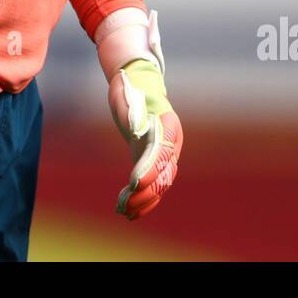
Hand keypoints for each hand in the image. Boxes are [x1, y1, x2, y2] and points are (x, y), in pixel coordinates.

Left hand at [107, 57, 182, 219]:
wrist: (138, 85)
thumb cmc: (132, 89)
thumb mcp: (128, 96)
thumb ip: (132, 112)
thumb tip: (135, 128)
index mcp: (169, 126)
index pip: (162, 153)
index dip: (149, 170)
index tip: (134, 183)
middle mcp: (171, 143)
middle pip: (164, 174)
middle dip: (146, 192)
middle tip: (126, 205)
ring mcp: (165, 154)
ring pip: (160, 185)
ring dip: (144, 201)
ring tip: (125, 213)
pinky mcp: (153, 162)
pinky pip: (153, 185)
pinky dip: (143, 200)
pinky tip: (130, 212)